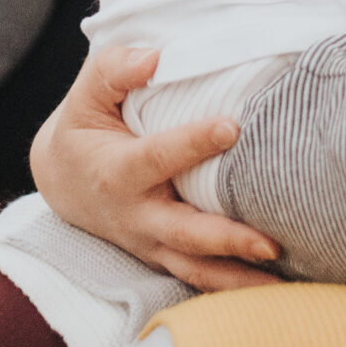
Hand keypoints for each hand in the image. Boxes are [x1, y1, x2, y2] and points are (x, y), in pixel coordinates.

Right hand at [30, 45, 281, 293]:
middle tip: (270, 241)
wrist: (64, 181)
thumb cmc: (84, 128)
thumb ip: (114, 70)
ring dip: (239, 280)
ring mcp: (151, 243)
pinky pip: (201, 278)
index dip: (192, 144)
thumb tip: (154, 58)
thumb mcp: (86, 94)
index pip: (157, 158)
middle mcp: (135, 215)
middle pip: (183, 234)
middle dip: (227, 239)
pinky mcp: (165, 256)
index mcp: (116, 172)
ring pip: (196, 269)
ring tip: (282, 281)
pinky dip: (235, 287)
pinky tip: (274, 288)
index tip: (232, 127)